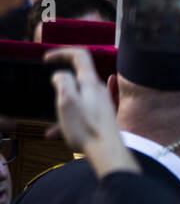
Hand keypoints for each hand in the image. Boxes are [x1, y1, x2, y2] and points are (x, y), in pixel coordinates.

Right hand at [44, 48, 138, 176]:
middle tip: (52, 94)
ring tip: (53, 126)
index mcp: (90, 82)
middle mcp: (99, 89)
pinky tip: (56, 134)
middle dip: (61, 82)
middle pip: (79, 75)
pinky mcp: (102, 115)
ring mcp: (102, 102)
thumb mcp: (66, 101)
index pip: (79, 55)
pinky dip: (68, 118)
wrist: (108, 151)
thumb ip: (62, 82)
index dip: (62, 52)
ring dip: (63, 105)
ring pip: (78, 97)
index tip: (46, 59)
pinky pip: (81, 111)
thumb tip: (61, 74)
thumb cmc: (85, 128)